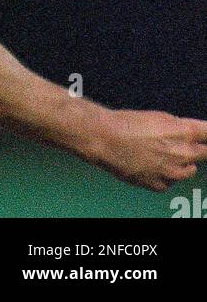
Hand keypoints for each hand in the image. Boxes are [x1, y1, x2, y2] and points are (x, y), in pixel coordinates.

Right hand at [85, 109, 206, 191]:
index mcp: (184, 131)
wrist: (105, 139)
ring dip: (183, 163)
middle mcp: (183, 154)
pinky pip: (171, 181)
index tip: (204, 135)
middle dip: (198, 148)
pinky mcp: (160, 185)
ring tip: (163, 154)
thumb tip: (187, 134)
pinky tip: (150, 164)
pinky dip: (165, 174)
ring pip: (190, 170)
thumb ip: (178, 127)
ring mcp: (172, 172)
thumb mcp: (158, 116)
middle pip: (205, 154)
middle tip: (182, 143)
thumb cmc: (127, 123)